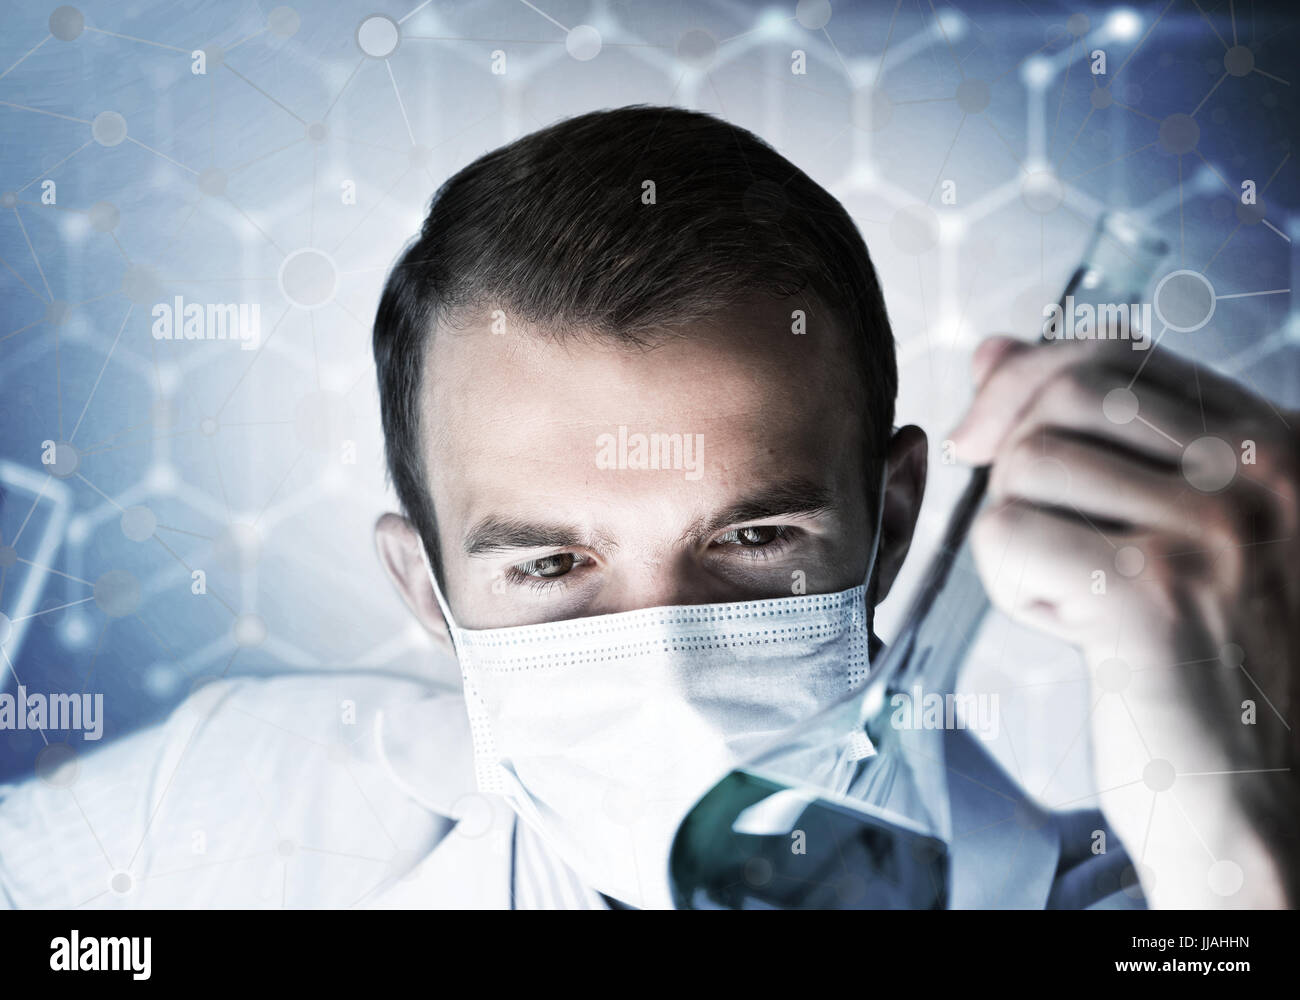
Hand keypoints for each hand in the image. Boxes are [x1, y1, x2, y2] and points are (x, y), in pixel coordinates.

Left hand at [950, 334, 1299, 907]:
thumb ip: (1099, 434)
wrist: (1267, 806)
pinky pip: (1007, 535)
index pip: (1122, 358)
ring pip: (1024, 467)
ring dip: (1021, 537)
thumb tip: (992, 348)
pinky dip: (1016, 588)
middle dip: (1017, 457)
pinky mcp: (1149, 594)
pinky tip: (1077, 631)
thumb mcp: (1176, 531)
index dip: (1030, 381)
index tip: (988, 432)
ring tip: (1081, 598)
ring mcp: (1215, 530)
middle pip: (1065, 392)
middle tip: (1041, 535)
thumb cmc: (1214, 669)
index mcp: (1281, 448)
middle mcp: (1264, 474)